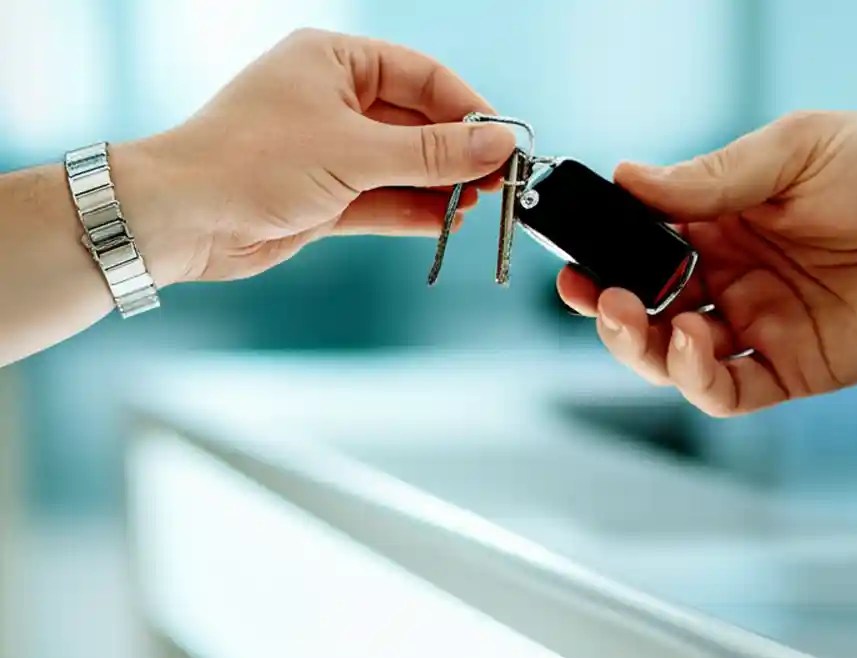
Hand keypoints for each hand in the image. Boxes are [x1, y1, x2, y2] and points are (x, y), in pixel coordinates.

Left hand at [112, 28, 516, 285]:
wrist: (181, 220)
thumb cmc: (248, 162)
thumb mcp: (355, 152)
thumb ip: (432, 154)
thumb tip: (497, 145)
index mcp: (333, 62)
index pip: (422, 76)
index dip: (467, 107)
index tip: (503, 140)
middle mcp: (331, 100)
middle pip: (417, 122)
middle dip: (457, 153)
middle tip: (498, 179)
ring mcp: (328, 150)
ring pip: (402, 165)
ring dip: (439, 186)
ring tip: (476, 203)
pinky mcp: (324, 196)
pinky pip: (383, 200)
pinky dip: (413, 211)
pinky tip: (446, 222)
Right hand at [559, 111, 856, 416]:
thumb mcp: (798, 149)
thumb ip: (714, 176)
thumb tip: (630, 177)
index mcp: (728, 216)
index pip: (644, 240)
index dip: (604, 249)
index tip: (574, 248)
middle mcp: (736, 273)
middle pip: (648, 305)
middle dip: (607, 305)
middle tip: (591, 292)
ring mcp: (763, 324)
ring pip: (674, 355)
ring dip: (640, 344)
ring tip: (632, 315)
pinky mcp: (796, 367)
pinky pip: (729, 390)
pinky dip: (696, 378)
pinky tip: (692, 343)